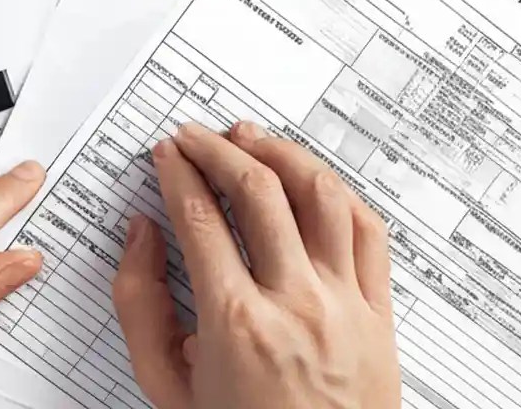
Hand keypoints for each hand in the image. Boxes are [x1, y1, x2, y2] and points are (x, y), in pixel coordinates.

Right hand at [114, 121, 400, 408]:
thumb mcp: (166, 386)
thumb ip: (140, 306)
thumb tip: (141, 236)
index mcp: (235, 324)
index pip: (200, 217)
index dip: (178, 172)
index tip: (167, 155)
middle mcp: (295, 304)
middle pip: (256, 192)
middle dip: (218, 149)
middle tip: (196, 137)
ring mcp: (345, 304)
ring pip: (319, 196)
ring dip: (281, 154)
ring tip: (251, 138)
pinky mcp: (379, 312)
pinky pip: (368, 231)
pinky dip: (338, 193)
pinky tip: (313, 180)